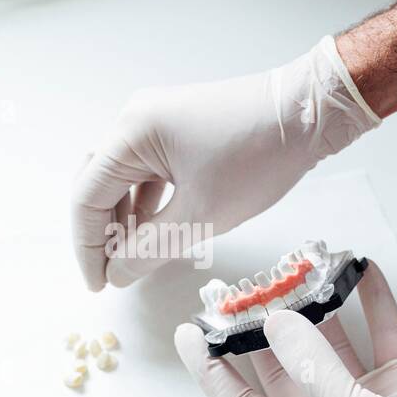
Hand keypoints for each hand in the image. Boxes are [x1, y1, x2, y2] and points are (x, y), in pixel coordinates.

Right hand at [71, 36, 378, 290]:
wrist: (309, 111)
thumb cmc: (258, 157)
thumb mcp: (203, 215)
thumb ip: (151, 249)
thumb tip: (117, 275)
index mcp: (131, 134)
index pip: (87, 197)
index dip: (87, 247)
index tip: (98, 286)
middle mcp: (134, 119)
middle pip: (97, 185)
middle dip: (102, 234)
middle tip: (113, 274)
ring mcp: (155, 119)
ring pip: (122, 179)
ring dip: (124, 219)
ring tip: (135, 257)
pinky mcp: (177, 126)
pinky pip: (145, 169)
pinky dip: (145, 202)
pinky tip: (156, 229)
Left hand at [173, 264, 396, 396]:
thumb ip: (316, 370)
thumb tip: (280, 323)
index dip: (212, 369)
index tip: (190, 330)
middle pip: (279, 368)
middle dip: (257, 327)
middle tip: (237, 287)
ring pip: (326, 345)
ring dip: (313, 307)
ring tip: (296, 268)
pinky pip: (376, 333)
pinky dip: (369, 302)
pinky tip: (359, 271)